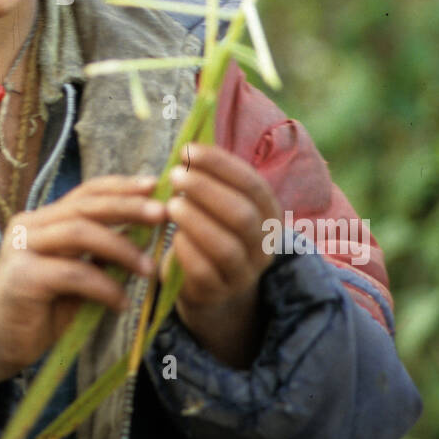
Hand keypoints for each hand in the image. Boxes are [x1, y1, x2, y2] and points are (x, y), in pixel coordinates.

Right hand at [0, 175, 165, 383]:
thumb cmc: (42, 311)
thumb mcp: (78, 276)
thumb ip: (101, 256)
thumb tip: (145, 236)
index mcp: (44, 220)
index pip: (86, 192)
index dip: (121, 186)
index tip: (156, 185)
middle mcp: (30, 225)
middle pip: (85, 205)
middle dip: (128, 207)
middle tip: (162, 213)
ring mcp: (22, 247)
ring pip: (80, 232)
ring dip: (121, 249)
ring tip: (149, 269)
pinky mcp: (22, 276)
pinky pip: (73, 273)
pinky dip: (104, 287)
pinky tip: (121, 303)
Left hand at [163, 143, 280, 368]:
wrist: (212, 289)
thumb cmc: (211, 231)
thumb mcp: (218, 205)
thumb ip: (210, 179)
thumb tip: (187, 144)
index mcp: (268, 215)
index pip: (253, 185)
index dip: (221, 165)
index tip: (187, 150)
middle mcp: (263, 245)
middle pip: (242, 215)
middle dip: (206, 190)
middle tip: (175, 175)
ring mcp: (243, 273)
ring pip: (225, 246)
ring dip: (195, 220)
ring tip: (170, 204)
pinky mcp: (217, 294)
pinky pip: (204, 272)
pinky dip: (186, 250)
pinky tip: (172, 236)